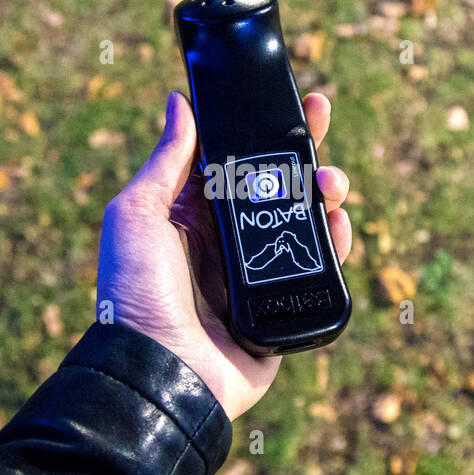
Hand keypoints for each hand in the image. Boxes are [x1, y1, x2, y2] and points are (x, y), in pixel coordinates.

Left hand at [97, 91, 351, 420]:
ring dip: (325, 192)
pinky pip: (319, 268)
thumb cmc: (135, 293)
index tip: (294, 102)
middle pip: (278, 186)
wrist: (162, 372)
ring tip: (330, 182)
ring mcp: (259, 274)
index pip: (237, 160)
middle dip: (305, 151)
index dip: (265, 130)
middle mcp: (228, 241)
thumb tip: (180, 103)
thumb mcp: (138, 215)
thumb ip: (167, 161)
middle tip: (323, 122)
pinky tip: (338, 223)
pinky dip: (335, 243)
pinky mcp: (284, 306)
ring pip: (306, 221)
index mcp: (193, 215)